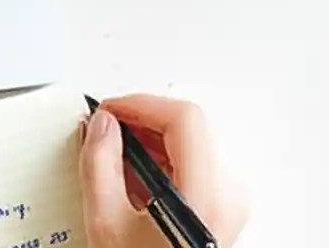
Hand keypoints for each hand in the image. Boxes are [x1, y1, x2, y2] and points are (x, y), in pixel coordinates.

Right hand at [79, 95, 246, 247]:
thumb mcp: (107, 223)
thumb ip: (100, 165)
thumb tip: (103, 127)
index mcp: (207, 196)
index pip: (183, 119)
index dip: (140, 104)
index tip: (110, 110)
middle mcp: (228, 195)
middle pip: (186, 130)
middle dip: (139, 124)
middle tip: (103, 132)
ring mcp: (229, 203)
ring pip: (187, 147)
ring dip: (146, 145)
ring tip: (111, 162)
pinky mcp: (221, 210)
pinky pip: (191, 168)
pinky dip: (158, 165)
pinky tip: (129, 183)